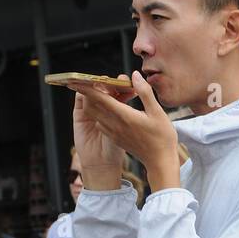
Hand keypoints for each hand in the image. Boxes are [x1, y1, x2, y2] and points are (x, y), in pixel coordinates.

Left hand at [71, 72, 180, 192]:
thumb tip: (134, 75)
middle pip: (94, 104)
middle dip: (92, 91)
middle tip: (98, 81)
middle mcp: (115, 124)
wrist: (160, 162)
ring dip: (96, 101)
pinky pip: (101, 122)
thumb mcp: (158, 112)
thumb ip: (145, 92)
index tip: (76, 80)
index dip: (87, 88)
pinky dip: (101, 112)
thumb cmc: (162, 138)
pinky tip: (110, 107)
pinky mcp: (114, 138)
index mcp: (124, 116)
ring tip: (106, 92)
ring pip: (96, 113)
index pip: (100, 98)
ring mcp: (113, 132)